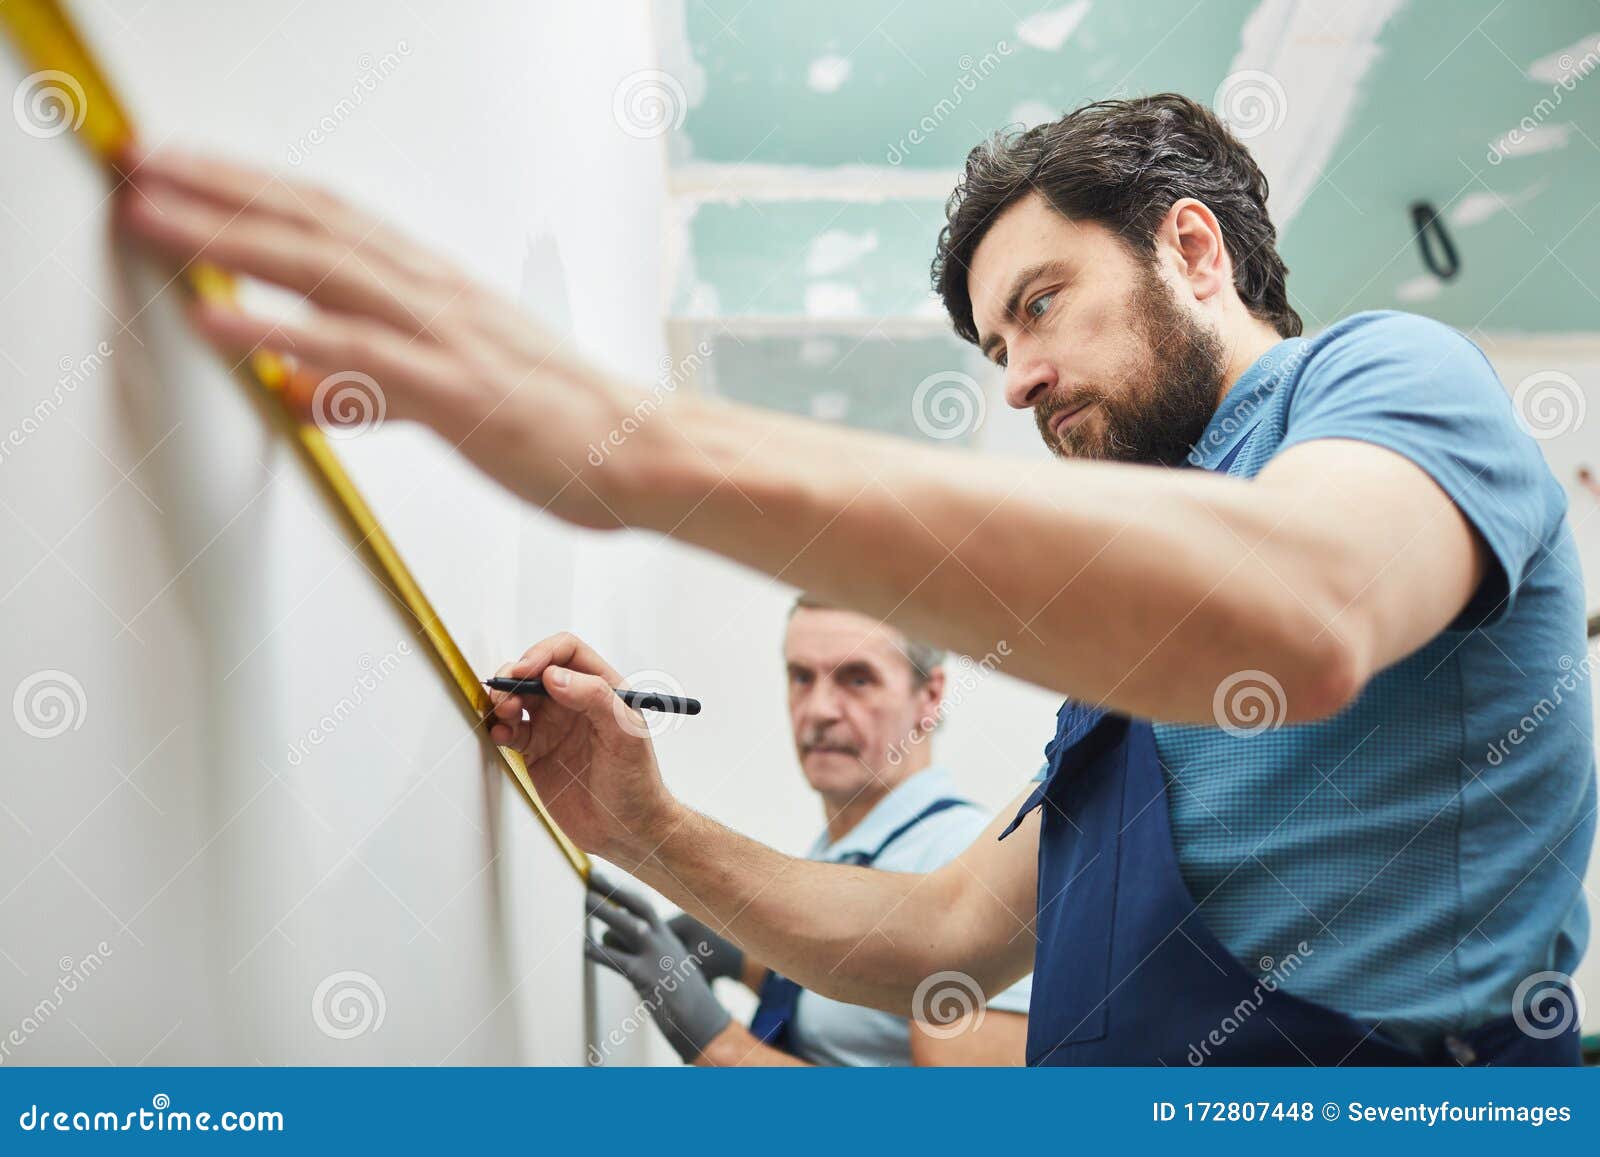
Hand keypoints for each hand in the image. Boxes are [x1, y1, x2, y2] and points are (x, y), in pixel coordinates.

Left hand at [113, 145, 632, 527]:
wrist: (642, 452)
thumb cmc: (565, 423)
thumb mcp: (456, 394)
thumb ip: (371, 387)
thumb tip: (305, 388)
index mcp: (438, 289)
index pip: (331, 218)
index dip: (254, 188)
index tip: (188, 171)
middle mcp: (435, 295)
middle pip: (312, 224)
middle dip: (220, 192)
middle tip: (144, 170)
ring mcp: (443, 335)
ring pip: (323, 269)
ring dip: (229, 240)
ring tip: (155, 222)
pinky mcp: (452, 388)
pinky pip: (351, 352)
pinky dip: (277, 332)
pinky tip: (217, 321)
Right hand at [486, 632, 681, 865]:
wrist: (626, 831)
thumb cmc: (637, 782)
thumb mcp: (624, 735)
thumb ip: (594, 698)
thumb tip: (554, 676)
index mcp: (602, 688)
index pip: (567, 652)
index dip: (543, 654)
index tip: (527, 670)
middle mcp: (575, 702)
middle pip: (536, 671)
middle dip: (516, 676)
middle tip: (505, 692)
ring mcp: (555, 726)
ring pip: (519, 698)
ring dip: (504, 700)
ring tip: (503, 714)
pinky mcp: (538, 751)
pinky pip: (512, 730)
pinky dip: (500, 728)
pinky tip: (501, 735)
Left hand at [586, 876, 731, 1063]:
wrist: (705, 1022)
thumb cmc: (681, 997)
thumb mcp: (666, 966)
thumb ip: (637, 949)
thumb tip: (607, 939)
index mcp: (669, 938)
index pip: (644, 906)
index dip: (623, 892)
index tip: (606, 879)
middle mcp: (664, 941)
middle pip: (636, 906)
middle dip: (613, 889)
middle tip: (591, 875)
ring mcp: (655, 957)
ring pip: (625, 926)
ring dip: (603, 911)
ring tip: (583, 899)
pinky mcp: (645, 976)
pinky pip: (615, 959)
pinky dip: (596, 950)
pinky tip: (583, 945)